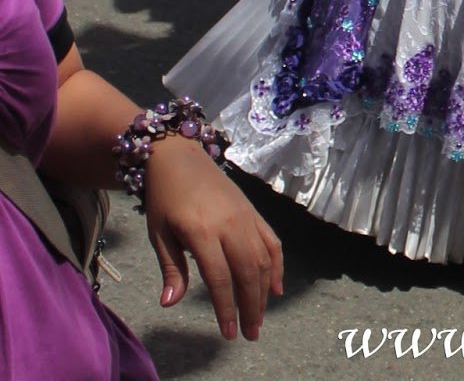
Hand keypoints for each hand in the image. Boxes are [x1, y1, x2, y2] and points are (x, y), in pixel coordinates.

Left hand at [144, 137, 282, 340]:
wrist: (180, 157)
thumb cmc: (164, 198)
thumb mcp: (159, 233)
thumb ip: (170, 268)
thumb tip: (170, 304)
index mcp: (202, 230)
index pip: (219, 278)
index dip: (225, 308)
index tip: (228, 334)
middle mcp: (230, 223)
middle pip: (247, 271)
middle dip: (250, 306)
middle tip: (250, 334)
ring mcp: (245, 216)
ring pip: (262, 259)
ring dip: (263, 292)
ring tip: (259, 318)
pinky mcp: (252, 211)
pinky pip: (270, 240)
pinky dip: (276, 264)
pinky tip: (276, 288)